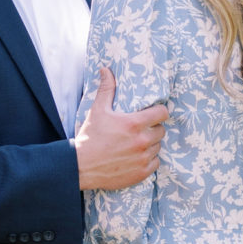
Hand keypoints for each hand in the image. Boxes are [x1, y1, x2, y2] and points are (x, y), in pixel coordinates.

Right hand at [74, 67, 168, 190]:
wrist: (80, 167)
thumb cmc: (90, 137)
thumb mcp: (97, 110)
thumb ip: (106, 89)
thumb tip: (106, 70)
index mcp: (134, 124)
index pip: (162, 113)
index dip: (159, 112)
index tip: (153, 113)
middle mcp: (141, 141)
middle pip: (161, 131)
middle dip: (153, 128)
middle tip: (141, 129)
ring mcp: (143, 158)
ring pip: (158, 147)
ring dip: (150, 144)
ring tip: (136, 143)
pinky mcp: (141, 173)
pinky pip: (155, 163)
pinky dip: (149, 160)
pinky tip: (137, 157)